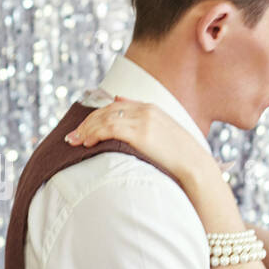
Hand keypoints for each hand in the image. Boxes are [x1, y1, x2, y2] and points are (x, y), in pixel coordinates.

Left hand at [65, 97, 217, 188]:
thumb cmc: (182, 157)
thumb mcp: (164, 133)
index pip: (116, 105)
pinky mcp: (140, 132)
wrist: (196, 165)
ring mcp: (143, 119)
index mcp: (151, 108)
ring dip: (86, 130)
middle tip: (72, 136)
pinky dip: (94, 134)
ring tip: (75, 141)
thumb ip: (145, 121)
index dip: (97, 115)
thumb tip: (121, 103)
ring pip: (104, 118)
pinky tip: (87, 143)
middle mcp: (145, 109)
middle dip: (87, 123)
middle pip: (107, 110)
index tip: (84, 128)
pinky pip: (109, 129)